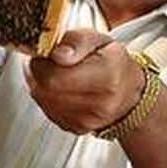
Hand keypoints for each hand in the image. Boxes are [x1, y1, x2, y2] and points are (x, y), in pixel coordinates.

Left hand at [25, 29, 145, 134]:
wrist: (128, 91)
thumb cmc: (112, 62)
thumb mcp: (98, 39)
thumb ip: (76, 41)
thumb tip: (58, 54)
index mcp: (108, 76)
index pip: (55, 77)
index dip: (41, 64)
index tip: (45, 55)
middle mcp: (101, 103)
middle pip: (46, 90)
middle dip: (38, 73)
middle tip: (48, 63)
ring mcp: (89, 120)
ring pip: (43, 101)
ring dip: (41, 85)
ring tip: (56, 74)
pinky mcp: (77, 128)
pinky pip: (48, 112)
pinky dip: (47, 98)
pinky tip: (61, 89)